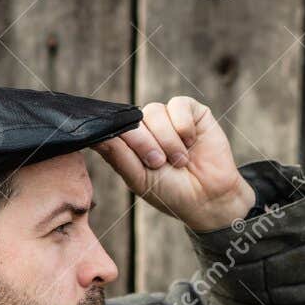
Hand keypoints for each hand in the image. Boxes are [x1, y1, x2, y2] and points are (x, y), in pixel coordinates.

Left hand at [95, 96, 255, 231]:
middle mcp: (147, 127)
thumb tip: (95, 136)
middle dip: (146, 143)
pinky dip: (184, 126)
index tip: (141, 161)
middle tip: (160, 163)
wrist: (210, 199)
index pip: (115, 127)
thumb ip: (118, 156)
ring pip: (155, 112)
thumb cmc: (172, 192)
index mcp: (130, 143)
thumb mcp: (139, 179)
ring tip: (180, 160)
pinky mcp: (191, 112)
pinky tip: (191, 141)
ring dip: (168, 140)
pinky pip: (178, 105)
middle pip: (134, 119)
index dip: (123, 138)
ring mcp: (168, 117)